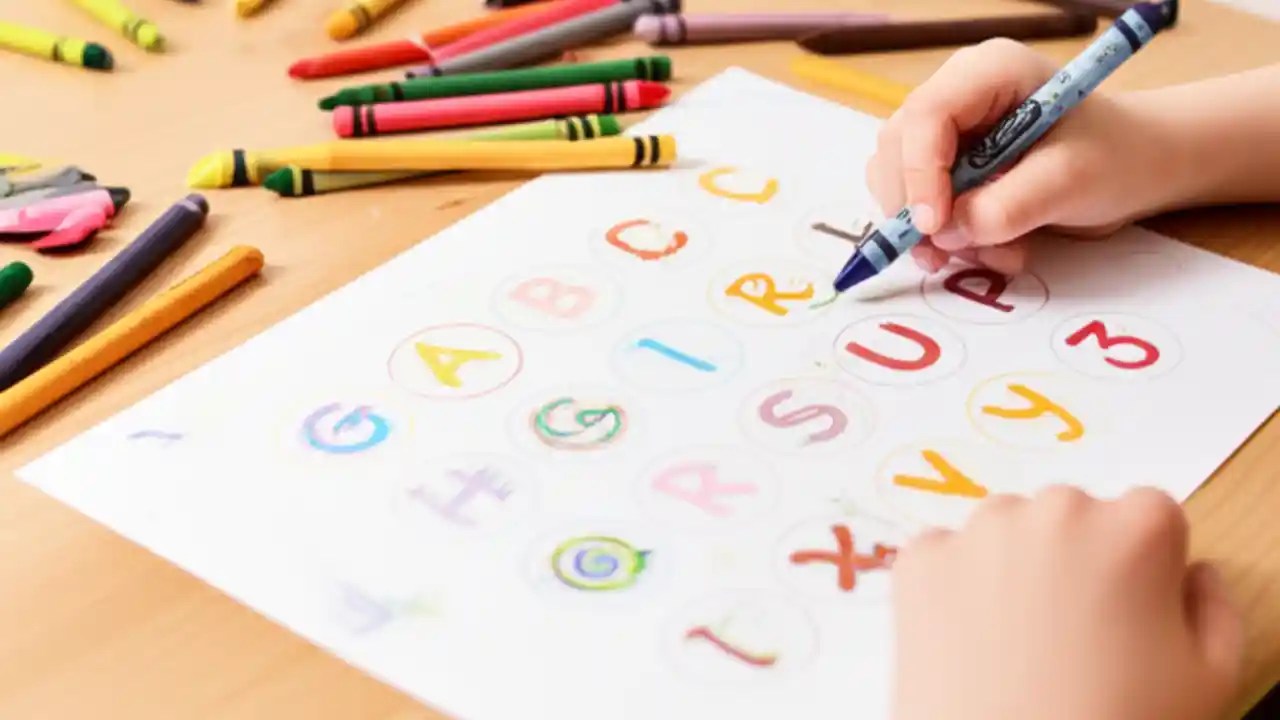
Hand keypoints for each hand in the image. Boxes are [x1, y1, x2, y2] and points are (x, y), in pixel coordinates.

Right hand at [867, 39, 1190, 274]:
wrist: (1135, 169)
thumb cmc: (1115, 158)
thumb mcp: (1070, 182)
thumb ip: (1007, 207)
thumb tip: (946, 232)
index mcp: (989, 72)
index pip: (926, 117)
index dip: (919, 173)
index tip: (933, 227)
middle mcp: (957, 95)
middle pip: (899, 151)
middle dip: (918, 210)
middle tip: (947, 255)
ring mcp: (947, 131)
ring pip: (900, 183)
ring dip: (936, 232)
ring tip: (994, 253)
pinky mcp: (946, 165)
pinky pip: (918, 205)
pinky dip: (947, 238)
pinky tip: (993, 248)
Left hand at [891, 486, 1243, 719]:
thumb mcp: (1208, 678)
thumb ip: (1211, 606)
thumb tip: (1190, 573)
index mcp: (1137, 526)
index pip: (1147, 519)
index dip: (1141, 570)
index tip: (1130, 614)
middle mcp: (1056, 509)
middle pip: (1072, 517)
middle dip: (1076, 561)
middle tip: (1073, 636)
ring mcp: (979, 530)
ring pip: (1006, 531)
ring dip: (1014, 567)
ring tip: (1019, 645)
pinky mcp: (919, 559)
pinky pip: (945, 557)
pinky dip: (954, 588)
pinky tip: (971, 642)